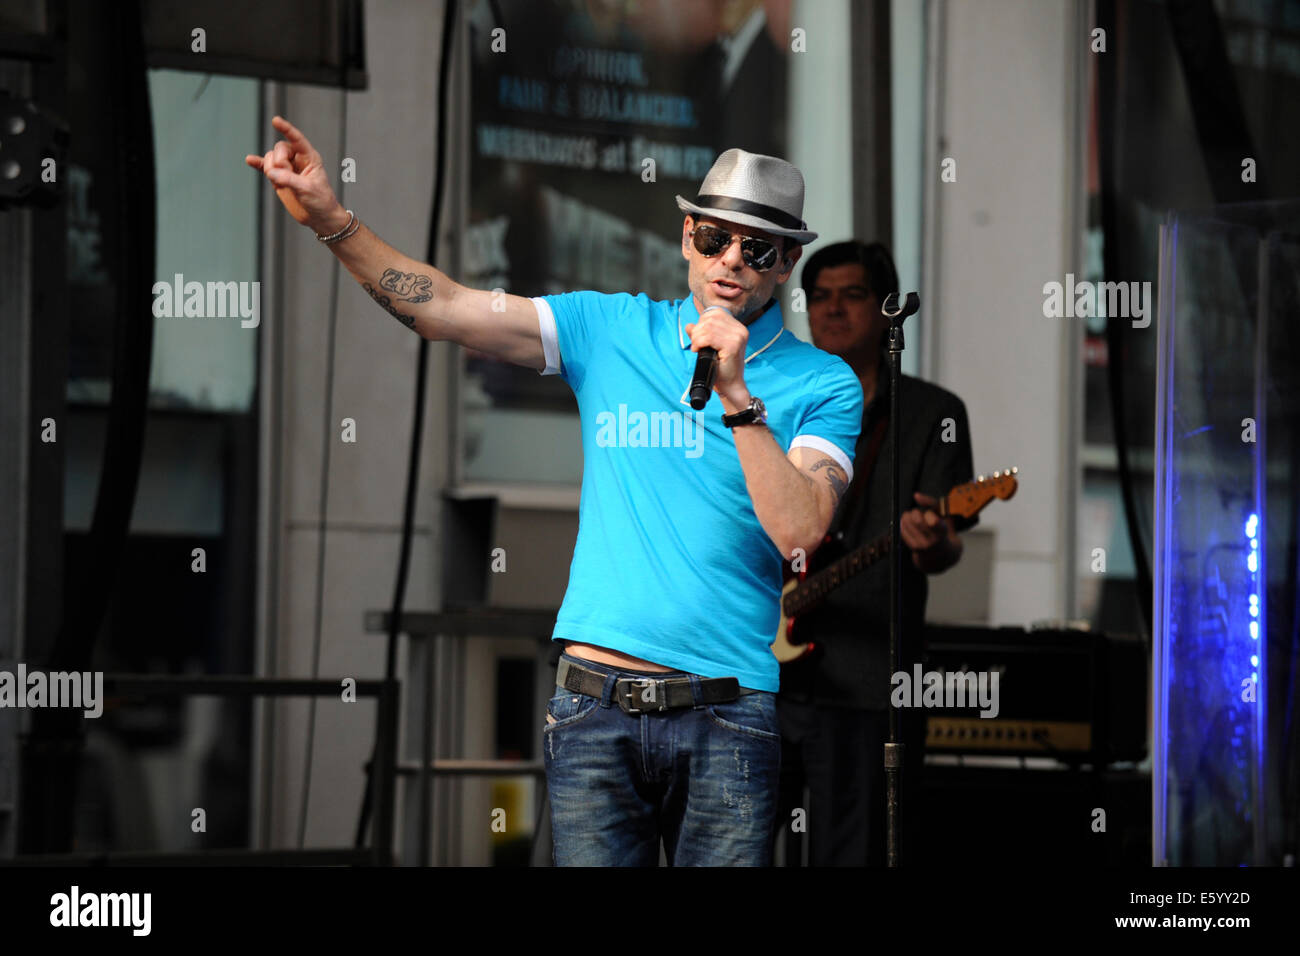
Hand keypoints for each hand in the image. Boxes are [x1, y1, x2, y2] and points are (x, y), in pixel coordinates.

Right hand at [244, 115, 346, 233]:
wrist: (319, 218)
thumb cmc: (320, 201)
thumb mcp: (307, 190)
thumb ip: (289, 180)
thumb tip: (271, 172)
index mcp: (309, 158)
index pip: (297, 139)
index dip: (286, 129)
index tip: (275, 120)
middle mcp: (297, 160)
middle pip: (279, 149)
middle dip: (278, 162)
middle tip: (286, 176)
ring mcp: (287, 169)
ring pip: (270, 158)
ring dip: (271, 170)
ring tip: (281, 183)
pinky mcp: (279, 178)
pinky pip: (265, 167)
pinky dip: (258, 164)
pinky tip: (249, 160)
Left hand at [684, 306, 749, 410]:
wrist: (730, 386)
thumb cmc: (720, 368)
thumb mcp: (709, 347)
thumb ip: (700, 334)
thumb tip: (689, 325)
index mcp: (738, 327)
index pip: (715, 313)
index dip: (702, 322)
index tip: (699, 337)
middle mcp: (740, 330)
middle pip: (710, 318)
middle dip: (697, 331)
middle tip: (696, 344)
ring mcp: (738, 337)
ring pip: (708, 326)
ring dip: (697, 338)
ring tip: (697, 348)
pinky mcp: (733, 346)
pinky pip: (709, 337)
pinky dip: (699, 343)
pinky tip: (698, 350)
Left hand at [900, 492, 947, 554]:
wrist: (942, 552)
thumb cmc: (941, 527)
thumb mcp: (942, 514)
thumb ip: (930, 502)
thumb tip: (916, 495)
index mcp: (943, 530)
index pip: (933, 522)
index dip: (928, 515)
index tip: (928, 514)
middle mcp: (933, 540)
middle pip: (917, 521)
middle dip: (915, 513)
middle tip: (916, 513)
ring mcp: (923, 546)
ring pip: (907, 524)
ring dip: (907, 517)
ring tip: (912, 518)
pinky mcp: (914, 549)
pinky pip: (902, 531)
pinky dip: (903, 524)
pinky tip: (908, 524)